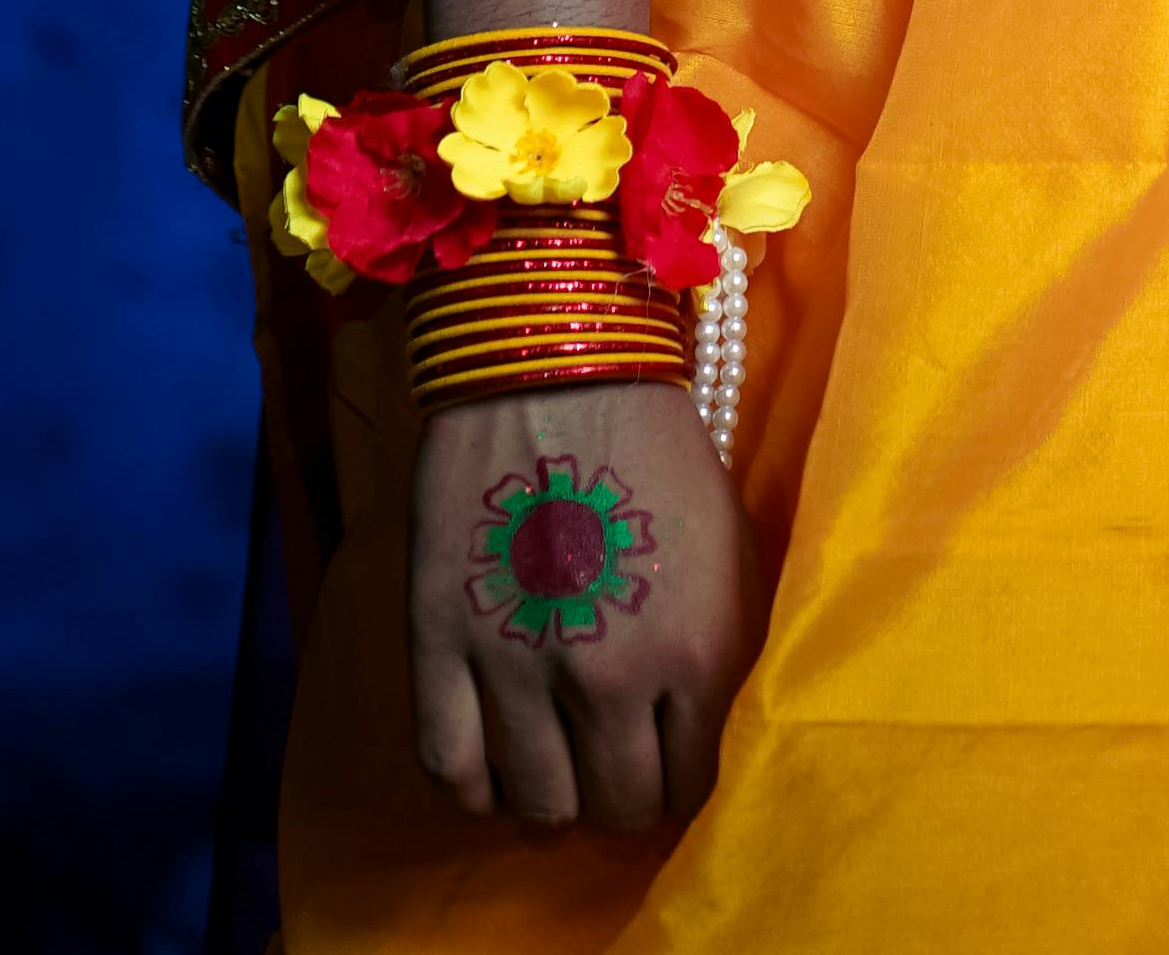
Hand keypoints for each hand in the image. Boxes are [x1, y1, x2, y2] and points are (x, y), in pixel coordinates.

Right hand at [408, 379, 756, 830]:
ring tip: (554, 763)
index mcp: (695, 650)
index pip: (689, 786)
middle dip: (619, 797)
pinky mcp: (441, 641)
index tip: (663, 762)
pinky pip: (450, 768)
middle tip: (608, 764)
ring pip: (537, 805)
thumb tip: (697, 740)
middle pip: (615, 808)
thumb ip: (717, 657)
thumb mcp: (728, 551)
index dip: (677, 782)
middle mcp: (609, 676)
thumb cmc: (658, 453)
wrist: (556, 360)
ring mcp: (518, 664)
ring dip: (551, 799)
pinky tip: (493, 771)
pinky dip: (474, 790)